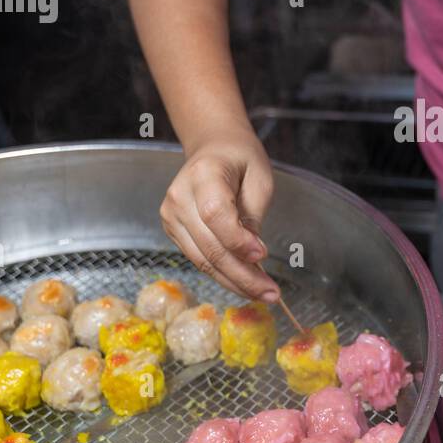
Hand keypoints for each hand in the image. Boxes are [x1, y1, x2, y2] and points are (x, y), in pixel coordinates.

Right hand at [159, 134, 278, 301]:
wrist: (213, 148)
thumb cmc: (241, 160)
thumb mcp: (260, 179)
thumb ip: (254, 215)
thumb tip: (252, 258)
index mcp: (203, 174)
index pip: (216, 215)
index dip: (238, 241)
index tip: (264, 257)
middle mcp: (179, 197)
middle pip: (209, 246)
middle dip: (243, 275)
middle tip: (271, 293)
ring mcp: (171, 216)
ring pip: (203, 261)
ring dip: (234, 282)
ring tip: (263, 294)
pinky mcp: (172, 230)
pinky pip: (199, 259)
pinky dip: (223, 274)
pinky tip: (245, 283)